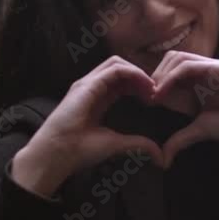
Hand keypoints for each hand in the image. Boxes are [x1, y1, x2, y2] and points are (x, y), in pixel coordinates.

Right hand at [27, 56, 165, 176]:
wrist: (58, 154)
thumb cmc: (79, 150)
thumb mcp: (116, 144)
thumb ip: (137, 144)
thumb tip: (160, 156)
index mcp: (96, 98)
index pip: (120, 81)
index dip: (139, 85)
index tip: (153, 98)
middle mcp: (91, 87)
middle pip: (119, 67)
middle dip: (139, 75)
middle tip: (156, 90)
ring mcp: (87, 83)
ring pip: (117, 63)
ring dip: (138, 72)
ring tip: (152, 87)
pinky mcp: (87, 85)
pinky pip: (114, 70)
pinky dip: (133, 73)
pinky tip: (145, 86)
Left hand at [149, 50, 218, 167]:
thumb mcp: (202, 131)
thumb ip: (181, 139)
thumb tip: (163, 159)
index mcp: (199, 85)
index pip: (169, 75)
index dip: (153, 86)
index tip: (143, 103)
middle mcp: (204, 73)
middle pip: (169, 62)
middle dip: (152, 77)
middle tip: (144, 98)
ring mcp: (211, 68)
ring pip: (176, 59)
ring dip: (159, 75)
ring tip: (152, 95)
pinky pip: (189, 65)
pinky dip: (171, 77)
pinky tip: (162, 92)